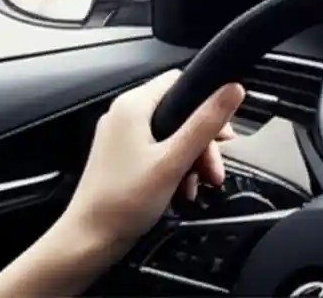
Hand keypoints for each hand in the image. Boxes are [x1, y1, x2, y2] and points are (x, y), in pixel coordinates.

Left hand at [0, 71, 243, 296]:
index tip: (222, 134)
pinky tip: (181, 189)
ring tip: (197, 185)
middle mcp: (124, 115)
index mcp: (133, 106)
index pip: (180, 82)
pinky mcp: (120, 157)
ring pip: (170, 135)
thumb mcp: (174, 160)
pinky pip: (157, 151)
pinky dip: (174, 167)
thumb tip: (232, 89)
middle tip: (212, 170)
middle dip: (202, 142)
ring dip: (191, 158)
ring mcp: (120, 137)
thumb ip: (205, 123)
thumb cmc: (124, 201)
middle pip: (179, 113)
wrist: (89, 240)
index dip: (207, 103)